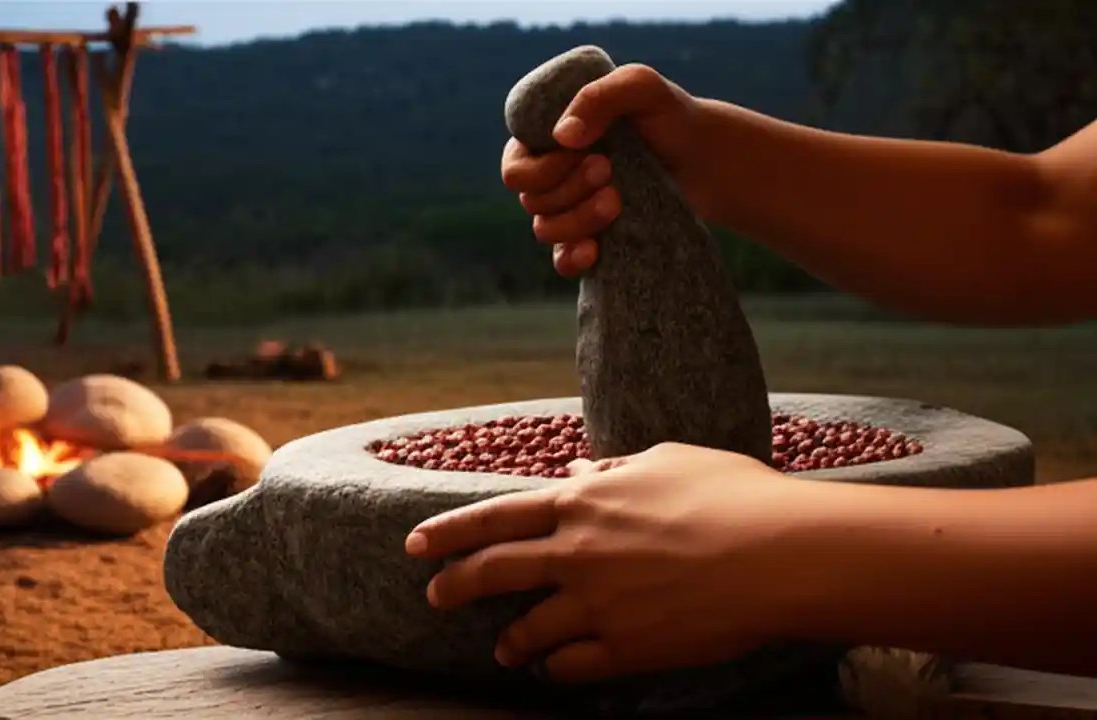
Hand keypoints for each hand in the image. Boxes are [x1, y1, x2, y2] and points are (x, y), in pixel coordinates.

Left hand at [405, 443, 802, 682]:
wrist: (781, 555)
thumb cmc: (732, 494)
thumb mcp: (667, 460)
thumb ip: (614, 468)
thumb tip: (582, 469)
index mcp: (583, 501)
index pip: (494, 516)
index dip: (449, 530)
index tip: (416, 543)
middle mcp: (577, 553)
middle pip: (494, 572)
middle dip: (455, 585)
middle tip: (433, 596)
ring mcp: (598, 605)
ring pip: (528, 630)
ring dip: (510, 640)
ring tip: (503, 648)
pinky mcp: (626, 648)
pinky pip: (572, 667)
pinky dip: (556, 669)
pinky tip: (553, 670)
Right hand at [501, 64, 699, 276]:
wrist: (708, 160)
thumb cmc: (671, 117)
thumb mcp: (641, 88)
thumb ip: (599, 96)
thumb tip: (563, 137)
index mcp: (551, 140)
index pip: (515, 165)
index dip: (538, 168)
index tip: (578, 152)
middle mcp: (555, 176)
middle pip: (530, 200)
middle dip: (567, 188)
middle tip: (607, 170)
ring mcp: (572, 210)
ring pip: (545, 229)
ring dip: (576, 220)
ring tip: (616, 202)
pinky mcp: (594, 239)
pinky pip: (563, 260)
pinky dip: (572, 258)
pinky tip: (595, 251)